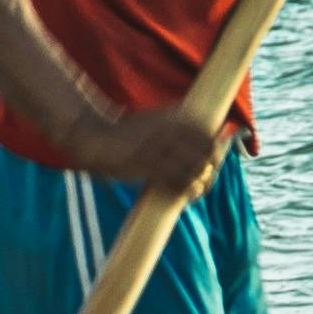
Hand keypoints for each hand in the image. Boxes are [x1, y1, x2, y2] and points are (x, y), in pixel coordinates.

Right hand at [68, 92, 225, 199]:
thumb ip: (178, 122)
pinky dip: (186, 190)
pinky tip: (186, 196)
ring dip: (201, 184)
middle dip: (211, 170)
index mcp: (172, 117)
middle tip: (207, 182)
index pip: (207, 135)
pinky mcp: (147, 164)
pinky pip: (176, 179)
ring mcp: (158, 146)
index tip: (214, 164)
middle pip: (205, 152)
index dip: (216, 152)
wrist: (96, 136)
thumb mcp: (155, 119)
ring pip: (194, 168)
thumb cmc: (128, 132)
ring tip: (197, 193)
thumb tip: (208, 128)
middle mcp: (169, 129)